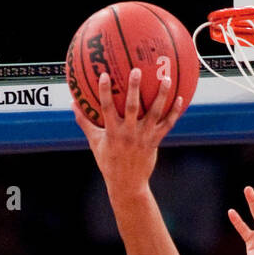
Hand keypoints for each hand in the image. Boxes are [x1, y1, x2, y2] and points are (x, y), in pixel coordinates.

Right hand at [74, 68, 184, 188]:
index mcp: (112, 133)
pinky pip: (167, 125)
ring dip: (161, 96)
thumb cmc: (109, 162)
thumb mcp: (95, 143)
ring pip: (154, 113)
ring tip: (167, 79)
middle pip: (132, 107)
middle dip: (134, 88)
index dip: (105, 92)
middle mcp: (129, 133)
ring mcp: (143, 137)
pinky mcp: (154, 142)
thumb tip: (73, 104)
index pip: (107, 108)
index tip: (104, 75)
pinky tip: (180, 99)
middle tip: (137, 70)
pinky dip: (174, 112)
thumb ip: (85, 122)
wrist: (127, 184)